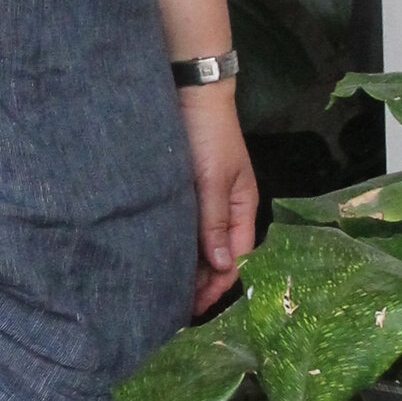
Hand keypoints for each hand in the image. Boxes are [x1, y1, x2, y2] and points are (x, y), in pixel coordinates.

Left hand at [179, 83, 258, 312]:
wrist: (191, 92)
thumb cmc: (208, 134)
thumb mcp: (214, 179)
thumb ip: (215, 222)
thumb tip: (221, 267)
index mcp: (243, 208)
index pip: (236, 259)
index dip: (218, 285)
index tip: (195, 307)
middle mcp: (226, 210)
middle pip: (218, 257)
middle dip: (201, 283)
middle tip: (172, 308)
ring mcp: (206, 202)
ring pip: (200, 245)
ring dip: (187, 267)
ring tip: (163, 291)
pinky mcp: (187, 193)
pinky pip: (185, 229)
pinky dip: (176, 246)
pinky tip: (159, 259)